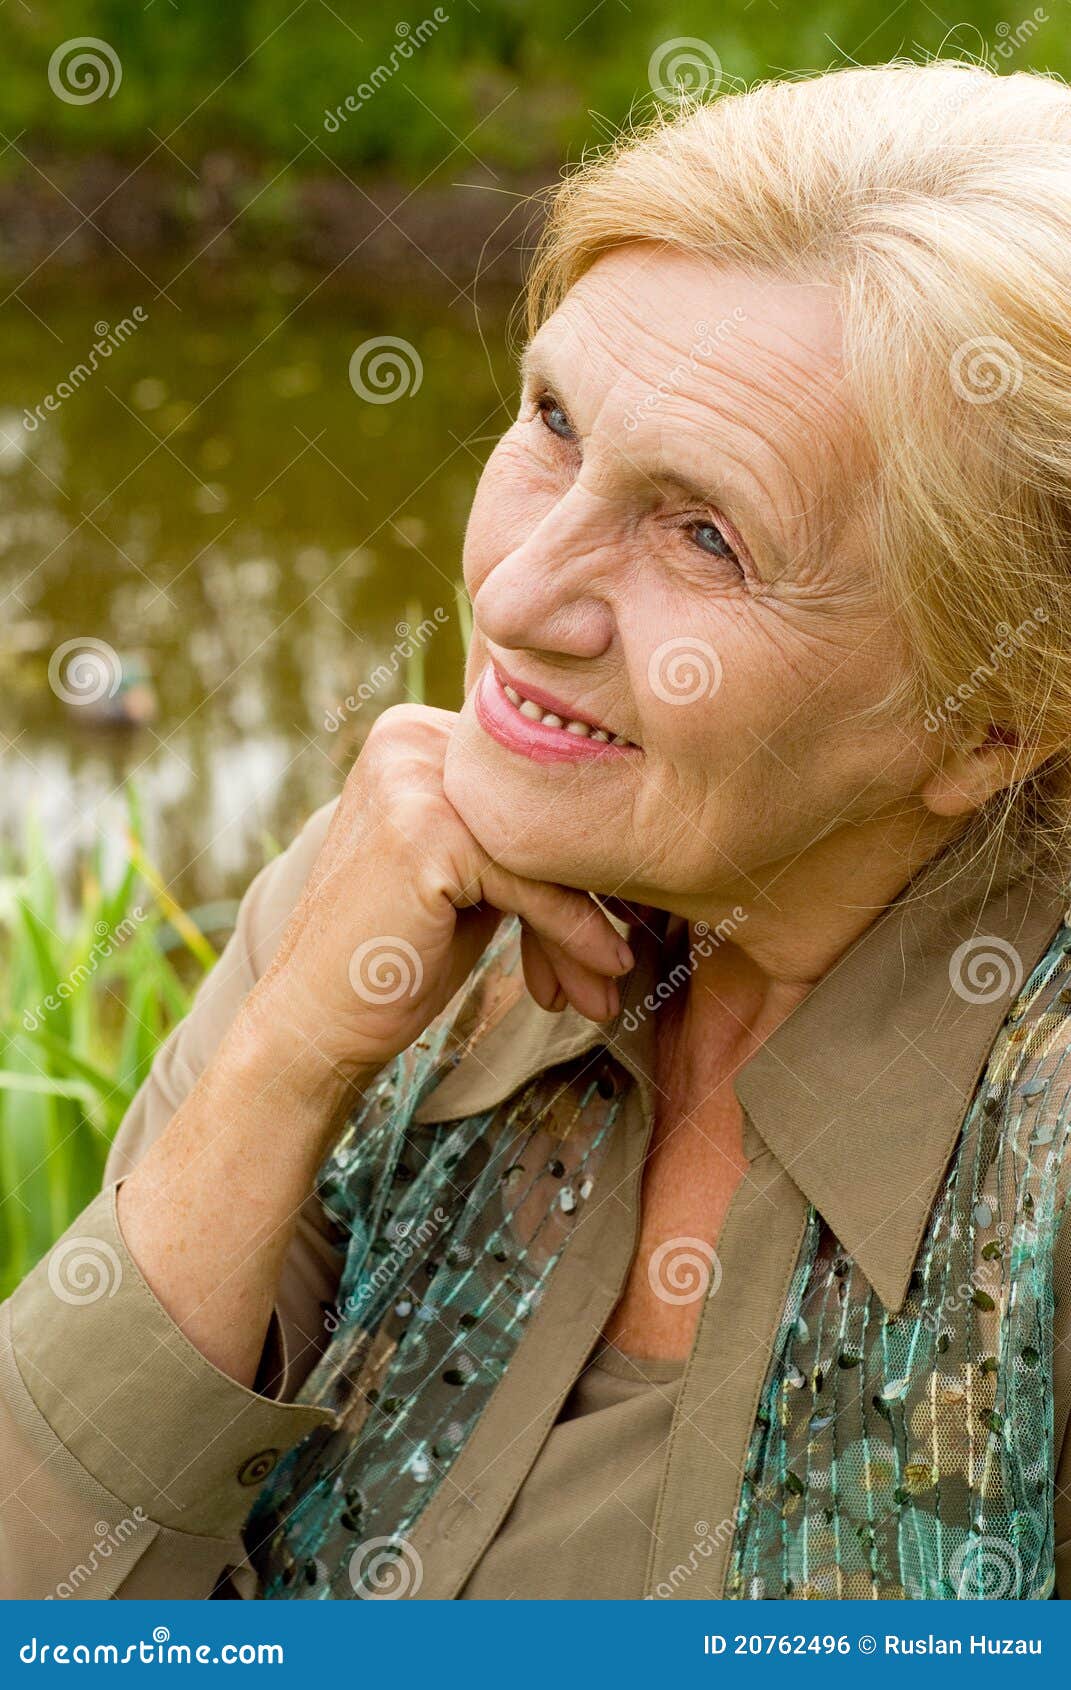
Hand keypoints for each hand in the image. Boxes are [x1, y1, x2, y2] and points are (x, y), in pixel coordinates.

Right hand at [246, 705, 633, 1080]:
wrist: (315, 1025)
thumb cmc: (396, 956)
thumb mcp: (466, 873)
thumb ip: (517, 831)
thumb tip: (624, 826)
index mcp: (415, 731)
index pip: (530, 779)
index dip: (577, 851)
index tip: (622, 915)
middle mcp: (407, 737)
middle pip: (539, 812)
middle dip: (586, 894)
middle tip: (621, 962)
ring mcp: (410, 778)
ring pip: (541, 850)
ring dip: (586, 926)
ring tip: (610, 984)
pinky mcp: (423, 831)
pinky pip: (528, 883)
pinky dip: (572, 934)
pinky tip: (598, 976)